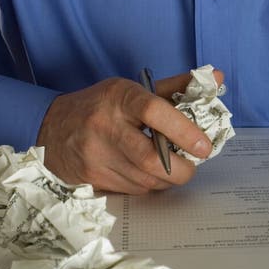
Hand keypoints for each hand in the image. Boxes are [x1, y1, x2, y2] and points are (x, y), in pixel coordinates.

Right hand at [37, 69, 223, 193]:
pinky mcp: (93, 179)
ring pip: (145, 180)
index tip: (204, 145)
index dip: (184, 130)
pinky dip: (149, 184)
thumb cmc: (101, 105)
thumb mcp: (133, 89)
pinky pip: (133, 190)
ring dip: (168, 178)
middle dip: (182, 168)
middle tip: (194, 163)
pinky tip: (148, 172)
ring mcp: (97, 156)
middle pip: (151, 159)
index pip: (154, 111)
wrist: (53, 128)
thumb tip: (216, 78)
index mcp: (120, 97)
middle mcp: (106, 126)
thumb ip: (176, 87)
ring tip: (173, 165)